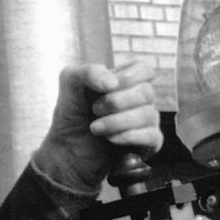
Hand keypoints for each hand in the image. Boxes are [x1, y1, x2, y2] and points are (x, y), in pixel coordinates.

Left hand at [29, 59, 161, 195]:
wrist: (67, 149)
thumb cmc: (72, 114)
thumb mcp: (70, 84)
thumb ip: (88, 72)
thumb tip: (113, 82)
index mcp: (125, 82)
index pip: (144, 70)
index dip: (128, 76)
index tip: (108, 87)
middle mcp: (140, 100)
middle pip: (146, 92)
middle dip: (115, 102)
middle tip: (94, 109)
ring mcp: (146, 122)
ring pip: (148, 114)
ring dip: (116, 121)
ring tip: (95, 128)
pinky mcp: (148, 144)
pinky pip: (152, 136)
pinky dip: (128, 136)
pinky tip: (111, 139)